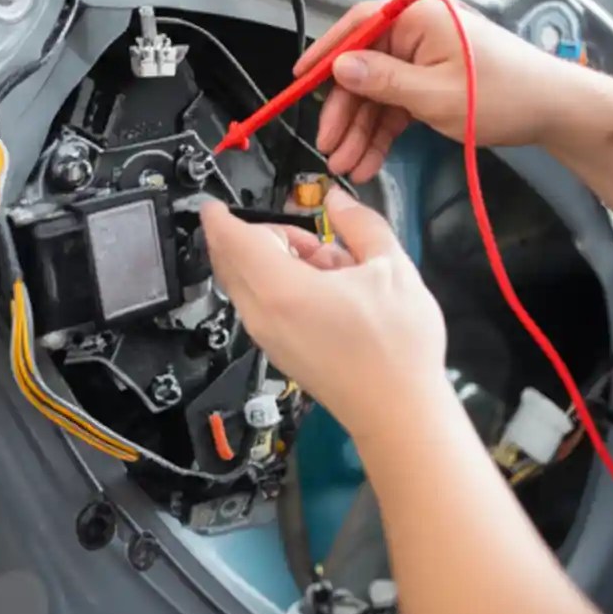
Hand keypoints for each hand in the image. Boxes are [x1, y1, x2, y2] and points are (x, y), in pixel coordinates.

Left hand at [201, 187, 452, 443]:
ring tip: (330, 268)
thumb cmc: (396, 343)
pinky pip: (260, 304)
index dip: (219, 217)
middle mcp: (261, 315)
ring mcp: (265, 336)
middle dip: (259, 236)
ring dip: (275, 261)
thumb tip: (336, 199)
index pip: (232, 242)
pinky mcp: (276, 351)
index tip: (214, 204)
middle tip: (310, 239)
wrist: (397, 414)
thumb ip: (360, 223)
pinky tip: (327, 291)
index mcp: (281, 289)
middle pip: (233, 262)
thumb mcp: (391, 268)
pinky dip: (279, 285)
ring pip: (247, 283)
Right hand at [297, 0, 574, 182]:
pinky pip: (394, 106)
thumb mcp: (434, 94)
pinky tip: (368, 160)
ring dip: (360, 131)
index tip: (299, 82)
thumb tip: (341, 69)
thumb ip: (382, 81)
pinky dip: (381, 134)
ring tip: (346, 164)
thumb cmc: (506, 94)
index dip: (324, 57)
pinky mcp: (430, 81)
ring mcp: (423, 57)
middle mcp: (418, 31)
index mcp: (419, 17)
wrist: (552, 110)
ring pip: (376, 95)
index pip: (357, 29)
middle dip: (345, 114)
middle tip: (329, 145)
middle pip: (362, 70)